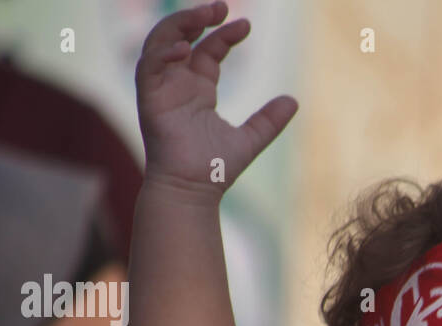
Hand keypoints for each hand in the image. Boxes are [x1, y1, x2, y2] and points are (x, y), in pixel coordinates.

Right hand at [135, 1, 296, 195]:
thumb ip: (269, 120)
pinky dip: (163, 52)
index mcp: (198, 90)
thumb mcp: (251, 139)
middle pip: (183, 38)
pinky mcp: (148, 98)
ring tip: (205, 15)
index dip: (224, 35)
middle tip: (222, 6)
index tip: (245, 25)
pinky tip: (185, 48)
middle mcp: (177, 84)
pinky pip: (148, 65)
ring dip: (180, 25)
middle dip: (198, 18)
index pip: (208, 50)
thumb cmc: (215, 169)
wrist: (194, 190)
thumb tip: (293, 101)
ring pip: (161, 43)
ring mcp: (161, 89)